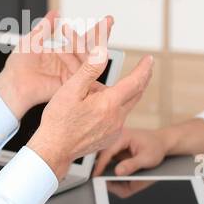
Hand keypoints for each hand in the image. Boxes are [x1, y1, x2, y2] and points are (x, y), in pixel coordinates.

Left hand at [0, 12, 113, 117]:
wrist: (13, 84)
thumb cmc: (18, 65)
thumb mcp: (32, 40)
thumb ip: (45, 27)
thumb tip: (54, 13)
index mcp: (61, 52)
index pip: (81, 39)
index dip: (94, 30)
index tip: (106, 20)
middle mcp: (67, 62)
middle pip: (89, 48)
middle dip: (101, 34)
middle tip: (110, 21)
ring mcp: (70, 73)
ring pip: (89, 59)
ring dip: (96, 44)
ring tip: (101, 29)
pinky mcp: (69, 83)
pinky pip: (82, 71)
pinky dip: (88, 60)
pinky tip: (93, 49)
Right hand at [27, 49, 153, 179]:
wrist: (54, 150)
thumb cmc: (59, 121)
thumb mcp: (70, 90)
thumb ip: (89, 70)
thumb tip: (102, 52)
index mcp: (109, 104)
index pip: (135, 82)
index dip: (143, 69)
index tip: (149, 59)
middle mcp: (116, 118)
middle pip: (136, 94)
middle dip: (142, 79)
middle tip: (145, 68)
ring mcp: (115, 130)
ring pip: (125, 106)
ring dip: (122, 94)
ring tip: (98, 91)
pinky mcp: (110, 138)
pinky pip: (118, 118)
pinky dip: (114, 108)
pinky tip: (97, 108)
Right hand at [92, 126, 168, 175]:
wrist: (161, 142)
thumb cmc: (156, 147)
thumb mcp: (147, 159)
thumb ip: (132, 165)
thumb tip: (118, 172)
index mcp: (123, 135)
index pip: (107, 151)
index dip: (101, 164)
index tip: (97, 175)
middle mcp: (117, 136)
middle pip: (101, 151)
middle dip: (98, 165)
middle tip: (97, 178)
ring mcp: (116, 141)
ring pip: (102, 153)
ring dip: (101, 164)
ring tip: (101, 178)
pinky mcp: (116, 146)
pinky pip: (107, 155)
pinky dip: (106, 164)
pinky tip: (107, 173)